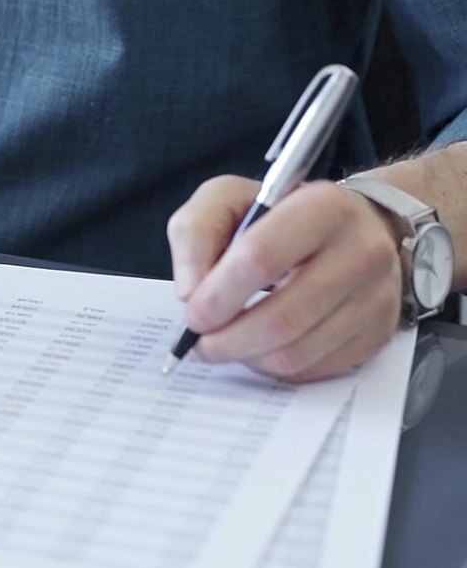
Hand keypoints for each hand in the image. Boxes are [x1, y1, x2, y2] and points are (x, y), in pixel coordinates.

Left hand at [166, 176, 402, 381]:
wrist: (355, 226)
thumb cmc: (281, 214)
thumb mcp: (228, 198)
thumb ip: (196, 232)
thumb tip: (190, 292)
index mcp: (322, 207)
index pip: (260, 258)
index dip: (218, 295)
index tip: (193, 314)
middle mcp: (361, 252)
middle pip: (281, 318)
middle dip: (227, 339)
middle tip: (202, 342)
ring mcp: (375, 298)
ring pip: (296, 353)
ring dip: (247, 357)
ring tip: (226, 343)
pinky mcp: (377, 334)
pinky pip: (314, 369)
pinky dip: (274, 367)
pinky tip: (260, 347)